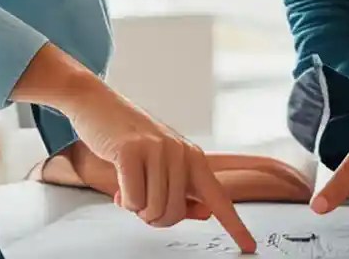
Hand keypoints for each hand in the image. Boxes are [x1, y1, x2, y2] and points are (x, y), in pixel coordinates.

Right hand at [11, 45, 255, 252]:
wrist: (98, 104)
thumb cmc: (130, 141)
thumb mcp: (162, 165)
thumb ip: (184, 190)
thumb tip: (205, 213)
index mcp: (194, 158)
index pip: (219, 198)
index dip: (235, 226)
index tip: (250, 248)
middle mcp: (181, 152)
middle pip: (174, 214)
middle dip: (153, 218)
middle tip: (139, 201)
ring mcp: (158, 150)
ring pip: (153, 210)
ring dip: (136, 208)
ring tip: (129, 188)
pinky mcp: (131, 150)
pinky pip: (133, 200)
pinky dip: (123, 201)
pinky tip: (119, 185)